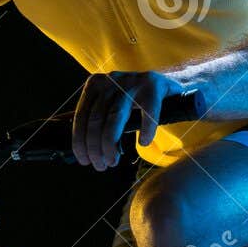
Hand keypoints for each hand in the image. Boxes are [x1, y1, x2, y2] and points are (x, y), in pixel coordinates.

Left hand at [72, 70, 187, 170]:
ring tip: (112, 161)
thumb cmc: (135, 101)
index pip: (81, 116)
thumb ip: (97, 120)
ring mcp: (133, 81)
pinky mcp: (154, 85)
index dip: (80, 142)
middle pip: (97, 119)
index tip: (84, 160)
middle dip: (95, 147)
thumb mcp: (111, 104)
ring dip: (111, 144)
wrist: (167, 84)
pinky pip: (148, 112)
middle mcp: (111, 80)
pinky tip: (143, 143)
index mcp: (95, 84)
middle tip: (101, 166)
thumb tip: (84, 149)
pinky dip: (145, 130)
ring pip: (115, 117)